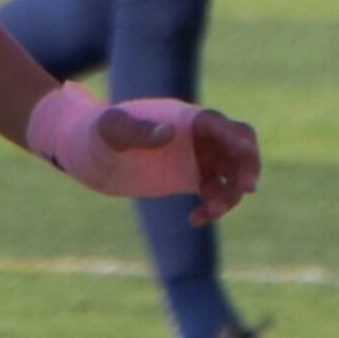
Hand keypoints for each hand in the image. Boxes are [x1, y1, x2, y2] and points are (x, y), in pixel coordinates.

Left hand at [24, 86, 260, 224]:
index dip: (237, 138)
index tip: (245, 154)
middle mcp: (198, 136)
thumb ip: (137, 130)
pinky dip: (214, 207)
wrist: (90, 151)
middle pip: (238, 146)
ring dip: (229, 194)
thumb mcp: (112, 129)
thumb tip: (168, 134)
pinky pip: (215, 193)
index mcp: (185, 117)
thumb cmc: (100, 132)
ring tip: (208, 212)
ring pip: (231, 174)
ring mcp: (197, 157)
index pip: (220, 124)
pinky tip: (195, 219)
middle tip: (246, 188)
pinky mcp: (191, 178)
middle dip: (248, 165)